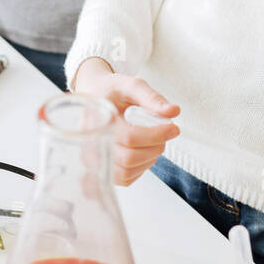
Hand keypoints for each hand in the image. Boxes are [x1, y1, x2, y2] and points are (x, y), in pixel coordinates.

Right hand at [73, 58, 180, 186]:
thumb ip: (151, 97)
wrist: (94, 96)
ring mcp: (94, 160)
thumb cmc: (111, 91)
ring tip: (154, 141)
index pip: (129, 137)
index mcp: (97, 119)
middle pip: (129, 158)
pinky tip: (143, 150)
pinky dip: (140, 167)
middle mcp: (91, 143)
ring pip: (127, 172)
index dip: (156, 135)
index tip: (173, 128)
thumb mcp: (130, 85)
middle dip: (155, 147)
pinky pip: (124, 179)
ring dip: (149, 158)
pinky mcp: (102, 170)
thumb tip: (173, 111)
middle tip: (166, 134)